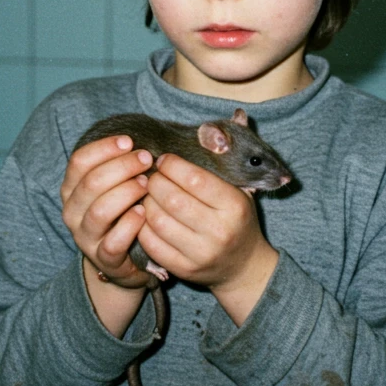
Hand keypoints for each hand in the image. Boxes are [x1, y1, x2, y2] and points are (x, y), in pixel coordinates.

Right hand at [60, 134, 154, 289]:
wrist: (121, 258)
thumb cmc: (120, 212)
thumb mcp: (112, 186)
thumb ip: (117, 164)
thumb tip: (138, 140)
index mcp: (71, 189)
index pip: (79, 161)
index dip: (104, 148)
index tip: (129, 141)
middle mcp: (72, 212)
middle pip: (91, 182)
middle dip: (122, 166)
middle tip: (146, 159)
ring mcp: (85, 236)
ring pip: (100, 210)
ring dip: (126, 192)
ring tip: (146, 184)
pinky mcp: (103, 258)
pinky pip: (113, 242)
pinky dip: (129, 225)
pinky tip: (143, 213)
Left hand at [138, 154, 278, 324]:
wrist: (243, 267)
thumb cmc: (238, 219)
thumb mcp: (241, 189)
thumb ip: (231, 157)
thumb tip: (236, 114)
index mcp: (235, 206)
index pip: (195, 178)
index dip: (172, 165)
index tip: (163, 159)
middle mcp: (219, 231)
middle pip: (172, 198)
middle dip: (154, 182)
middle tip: (149, 176)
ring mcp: (201, 253)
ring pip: (157, 220)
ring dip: (145, 202)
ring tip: (146, 194)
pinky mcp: (184, 270)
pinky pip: (152, 244)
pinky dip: (142, 226)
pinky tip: (144, 216)